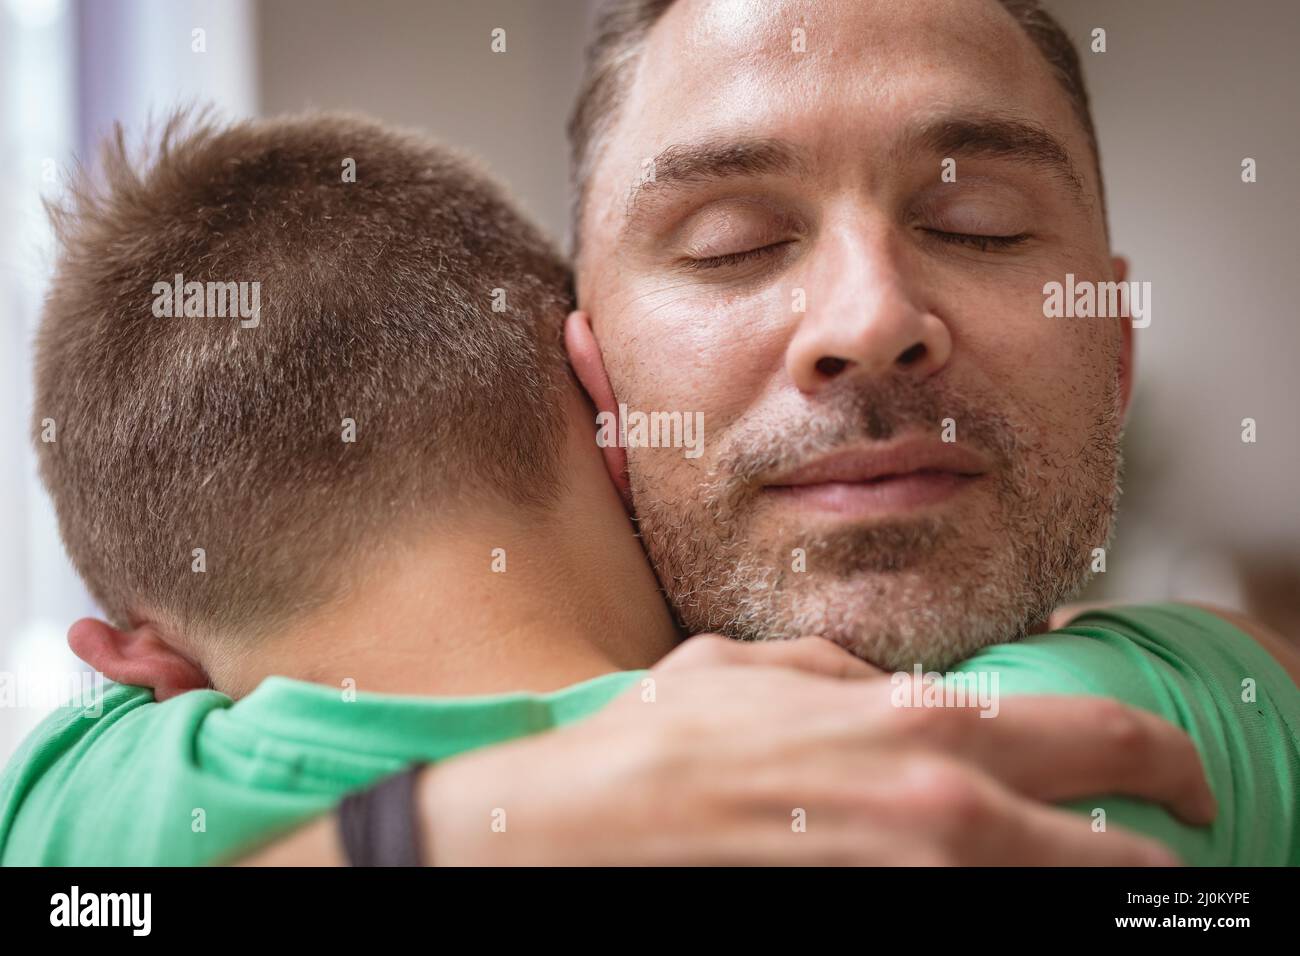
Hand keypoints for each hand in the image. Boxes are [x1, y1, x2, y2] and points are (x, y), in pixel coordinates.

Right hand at [420, 655, 1210, 864]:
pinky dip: (1002, 903)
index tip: (1179, 784)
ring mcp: (922, 885)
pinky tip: (973, 887)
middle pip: (1115, 853)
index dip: (1166, 764)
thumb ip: (837, 671)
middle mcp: (945, 810)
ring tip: (1073, 874)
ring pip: (1060, 898)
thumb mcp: (750, 664)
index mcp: (920, 723)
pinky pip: (982, 922)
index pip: (1104, 739)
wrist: (584, 832)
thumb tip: (883, 686)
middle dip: (1154, 859)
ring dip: (1078, 885)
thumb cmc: (659, 747)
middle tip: (1165, 857)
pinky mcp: (886, 926)